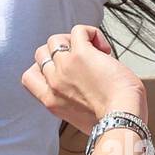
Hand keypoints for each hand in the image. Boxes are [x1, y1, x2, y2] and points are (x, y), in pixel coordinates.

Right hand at [20, 24, 147, 133]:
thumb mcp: (80, 118)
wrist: (124, 121)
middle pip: (42, 54)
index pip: (30, 76)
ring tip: (94, 53)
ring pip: (56, 39)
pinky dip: (92, 34)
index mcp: (50, 100)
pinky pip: (79, 30)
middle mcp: (53, 82)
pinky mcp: (82, 54)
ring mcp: (65, 66)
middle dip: (61, 54)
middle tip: (84, 62)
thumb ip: (71, 103)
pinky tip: (105, 49)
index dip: (43, 69)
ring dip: (73, 42)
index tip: (64, 73)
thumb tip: (85, 92)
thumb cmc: (114, 123)